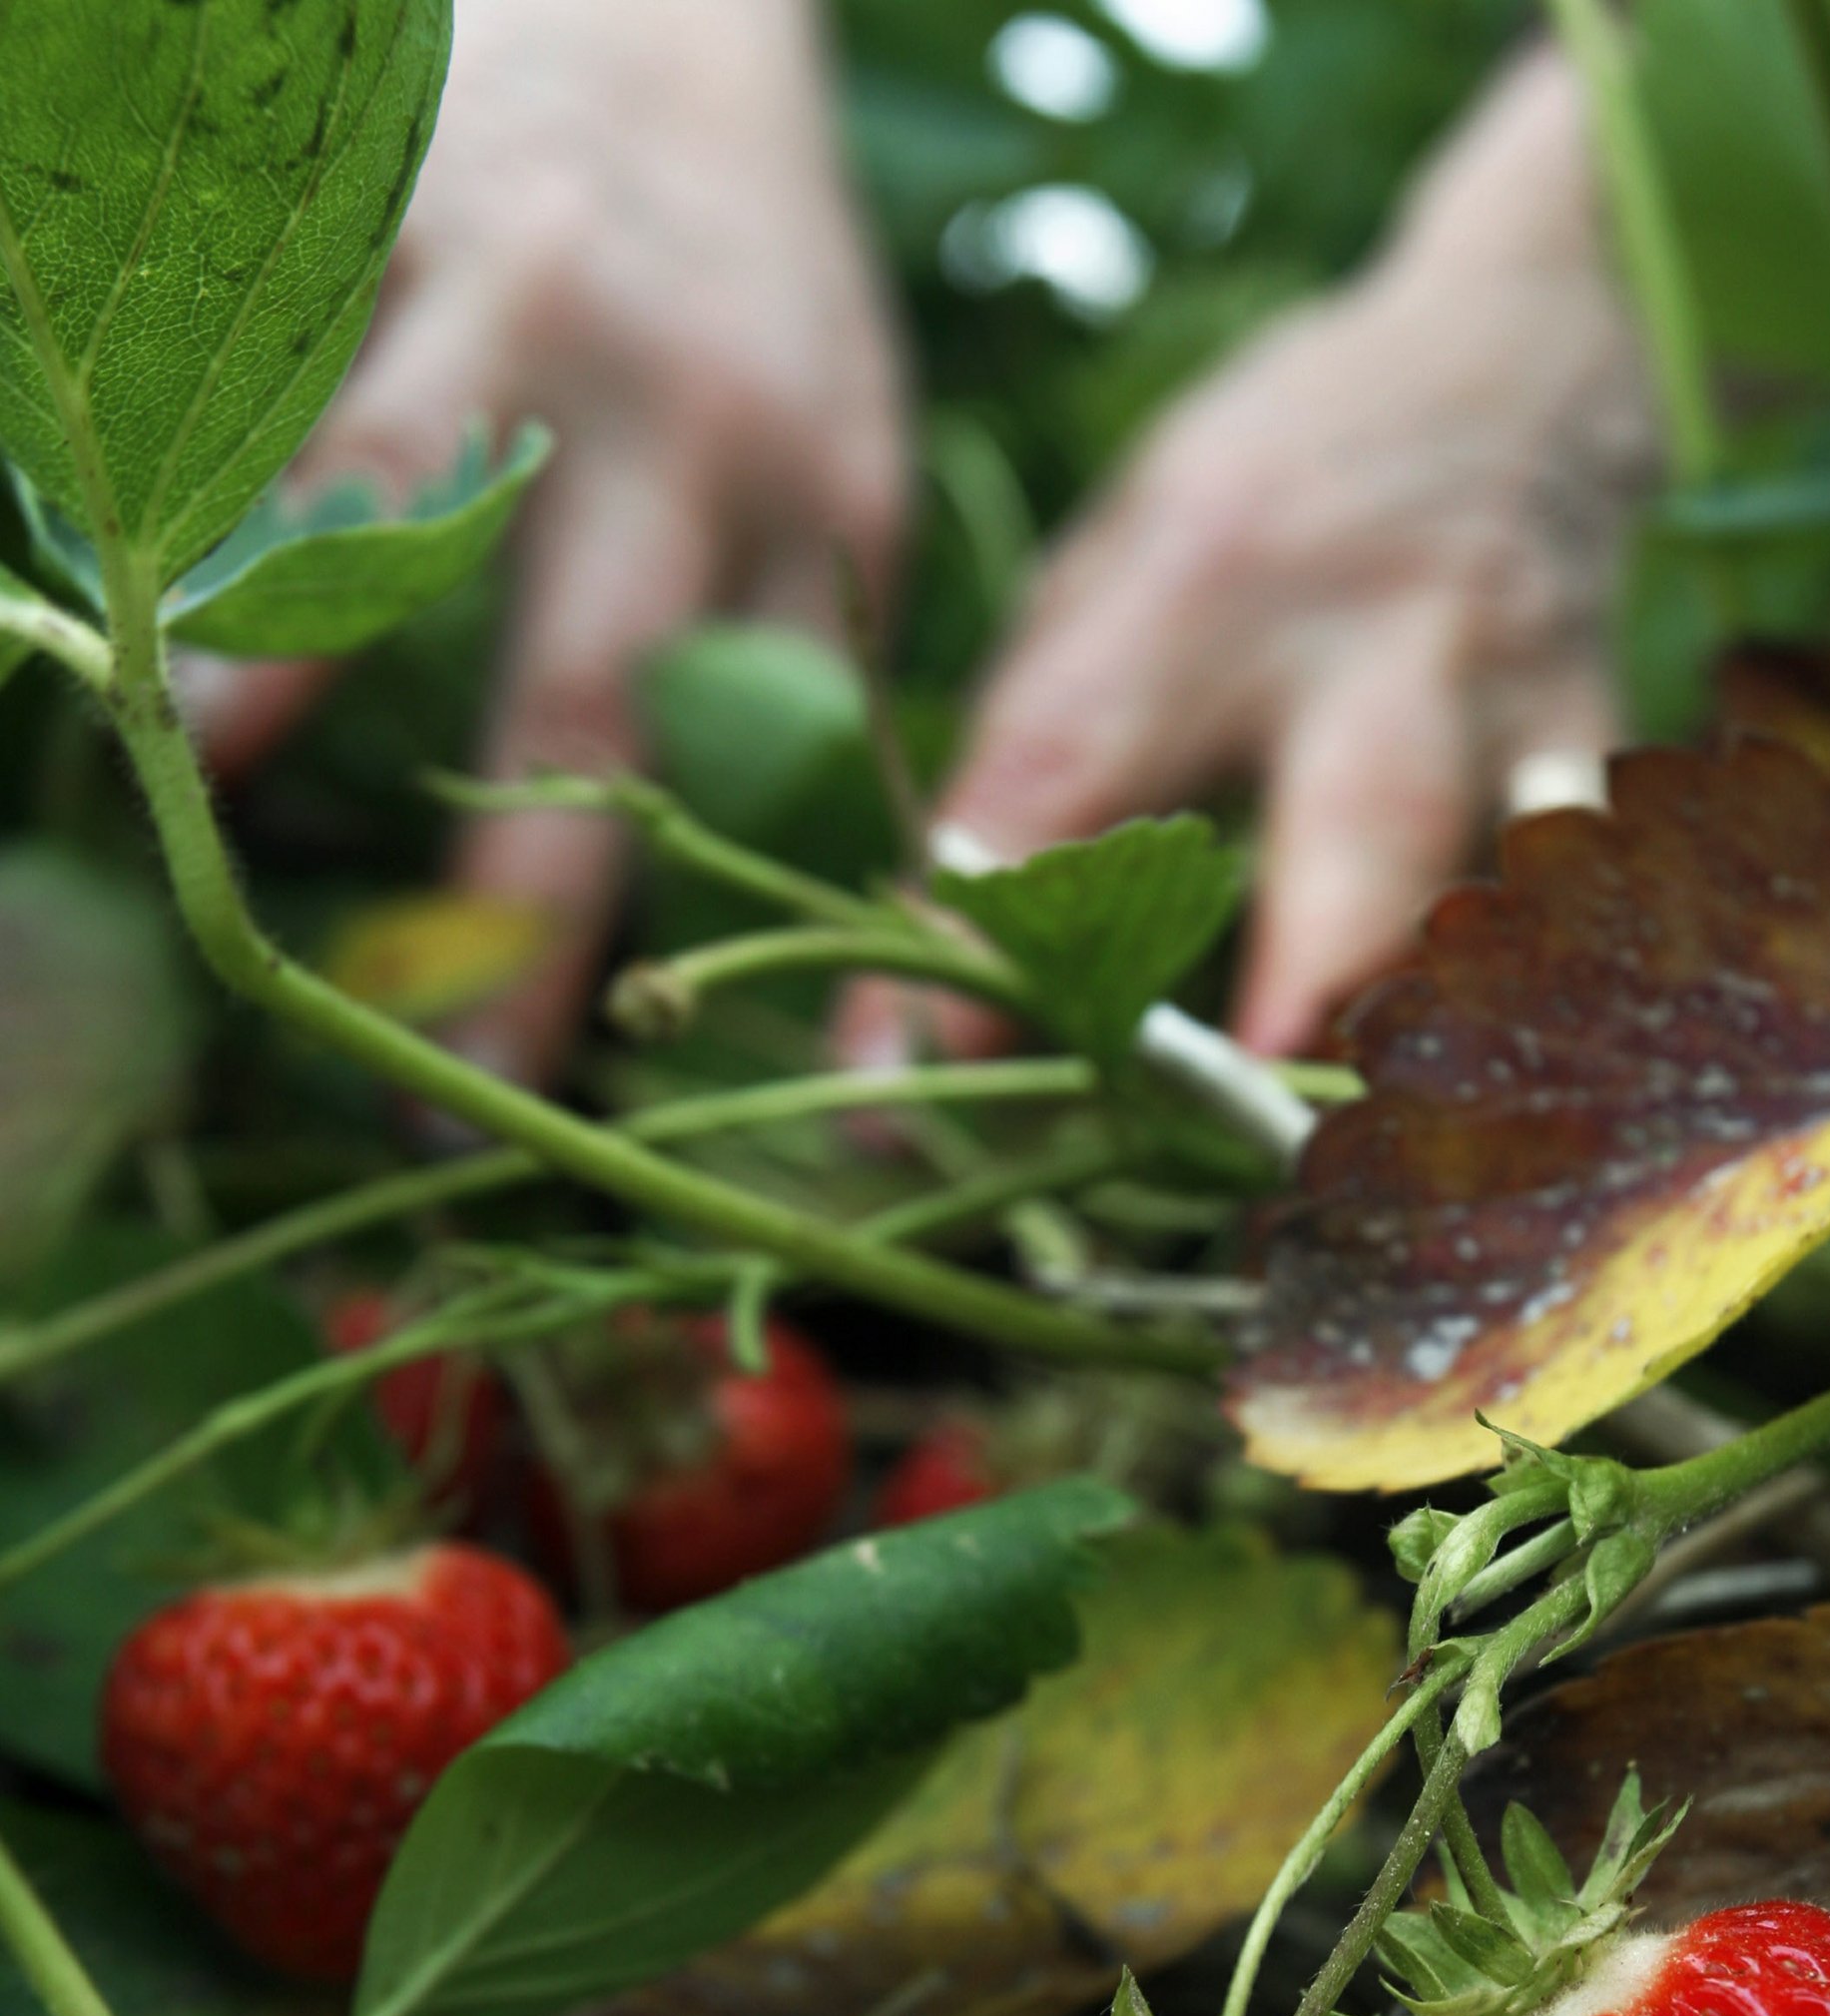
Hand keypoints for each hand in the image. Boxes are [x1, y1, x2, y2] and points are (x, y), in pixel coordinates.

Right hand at [188, 0, 906, 1085]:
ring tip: (195, 772)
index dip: (662, 938)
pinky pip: (247, 335)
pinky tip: (86, 555)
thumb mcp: (830, 463)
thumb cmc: (744, 291)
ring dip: (285, 644)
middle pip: (591, 691)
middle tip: (425, 1066)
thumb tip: (813, 911)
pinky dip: (156, 442)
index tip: (549, 1104)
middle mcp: (681, 411)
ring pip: (383, 489)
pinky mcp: (386, 185)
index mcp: (811, 505)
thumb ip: (788, 655)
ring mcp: (521, 290)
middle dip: (508, 898)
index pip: (751, 773)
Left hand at [840, 42, 1652, 1070]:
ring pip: (1498, 875)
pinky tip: (1492, 1082)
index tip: (925, 1061)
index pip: (1076, 757)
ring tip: (1378, 1142)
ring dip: (1432, 1013)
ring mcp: (1515, 695)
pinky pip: (1583, 879)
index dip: (994, 916)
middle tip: (1243, 1102)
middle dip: (1308, 979)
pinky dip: (1535, 979)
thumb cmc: (1275, 483)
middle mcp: (1376, 633)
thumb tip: (920, 963)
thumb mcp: (1120, 558)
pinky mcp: (1602, 743)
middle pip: (1362, 826)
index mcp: (1206, 573)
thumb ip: (1033, 748)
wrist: (1525, 352)